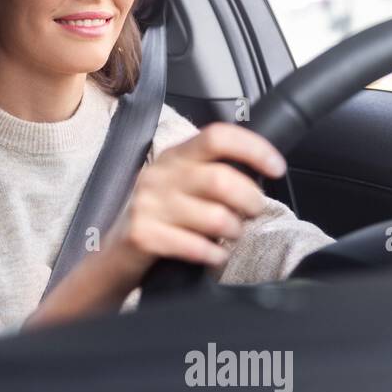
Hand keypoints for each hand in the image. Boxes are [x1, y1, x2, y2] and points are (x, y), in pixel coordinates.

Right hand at [106, 122, 286, 275]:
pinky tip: (214, 255)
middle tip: (251, 213)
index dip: (253, 149)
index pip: (217, 137)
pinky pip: (195, 245)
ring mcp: (148, 205)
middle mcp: (159, 175)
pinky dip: (214, 254)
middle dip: (249, 201)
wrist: (116, 254)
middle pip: (221, 179)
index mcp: (175, 156)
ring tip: (230, 235)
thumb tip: (261, 171)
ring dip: (233, 231)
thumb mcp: (182, 184)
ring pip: (214, 217)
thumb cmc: (161, 218)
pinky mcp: (143, 235)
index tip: (276, 167)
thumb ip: (213, 172)